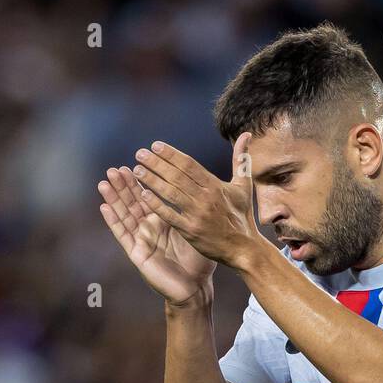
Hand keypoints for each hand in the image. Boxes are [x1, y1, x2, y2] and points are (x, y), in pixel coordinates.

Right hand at [98, 165, 214, 307]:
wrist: (195, 288)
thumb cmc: (200, 262)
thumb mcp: (197, 230)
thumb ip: (194, 209)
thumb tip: (202, 185)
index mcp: (164, 220)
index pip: (150, 196)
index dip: (141, 181)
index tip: (136, 162)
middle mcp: (150, 228)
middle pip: (134, 202)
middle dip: (124, 185)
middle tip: (115, 168)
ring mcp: (142, 240)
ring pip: (125, 215)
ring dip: (114, 198)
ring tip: (104, 181)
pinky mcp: (137, 253)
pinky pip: (123, 235)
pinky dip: (113, 220)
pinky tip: (104, 207)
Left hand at [128, 134, 265, 270]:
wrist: (243, 248)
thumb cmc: (242, 216)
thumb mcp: (244, 186)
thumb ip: (240, 160)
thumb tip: (246, 134)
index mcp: (215, 185)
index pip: (189, 164)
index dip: (170, 154)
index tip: (154, 146)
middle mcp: (205, 198)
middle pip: (176, 176)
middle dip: (156, 163)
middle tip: (139, 154)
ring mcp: (197, 215)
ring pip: (170, 193)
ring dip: (152, 180)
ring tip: (137, 170)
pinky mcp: (191, 231)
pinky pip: (169, 215)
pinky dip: (156, 205)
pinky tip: (143, 195)